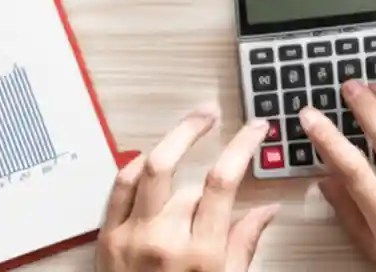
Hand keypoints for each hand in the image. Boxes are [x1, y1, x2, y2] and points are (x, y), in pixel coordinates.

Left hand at [97, 105, 280, 271]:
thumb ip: (244, 245)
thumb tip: (267, 209)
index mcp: (203, 256)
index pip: (225, 184)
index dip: (242, 147)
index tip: (255, 129)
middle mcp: (166, 242)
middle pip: (192, 179)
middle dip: (210, 149)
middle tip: (220, 119)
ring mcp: (133, 237)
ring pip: (153, 170)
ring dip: (175, 139)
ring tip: (193, 122)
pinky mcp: (107, 237)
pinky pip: (120, 186)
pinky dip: (136, 164)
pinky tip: (152, 154)